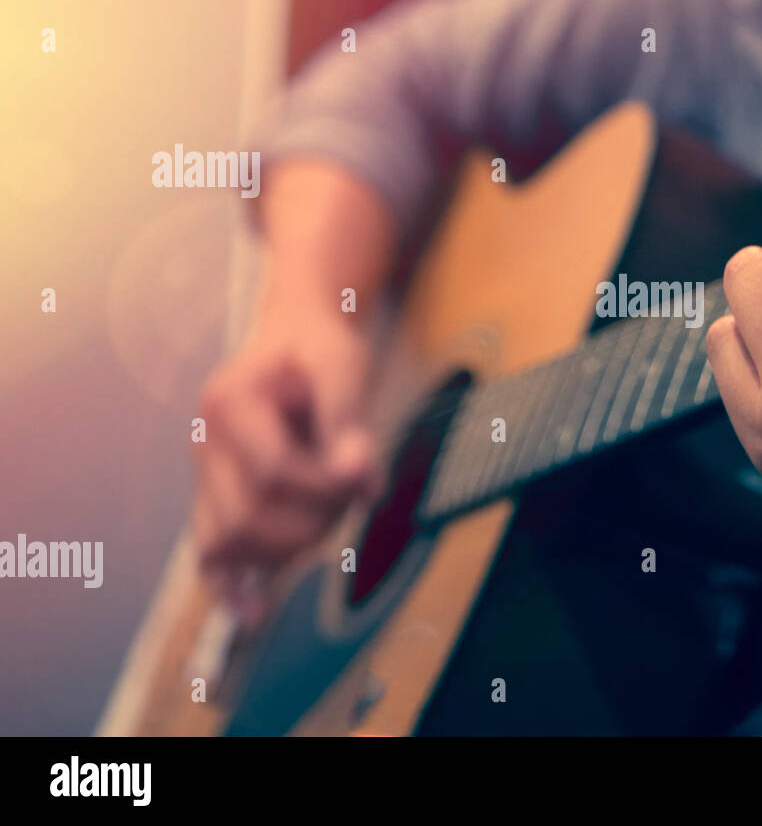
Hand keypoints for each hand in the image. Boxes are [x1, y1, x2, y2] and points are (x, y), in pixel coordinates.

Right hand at [192, 302, 379, 625]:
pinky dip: (230, 586)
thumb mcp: (343, 363)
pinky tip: (252, 614)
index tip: (366, 476)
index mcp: (227, 401)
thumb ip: (349, 419)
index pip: (272, 470)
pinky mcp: (215, 499)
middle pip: (250, 515)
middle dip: (315, 517)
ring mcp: (204, 475)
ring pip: (231, 543)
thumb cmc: (321, 349)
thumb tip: (363, 480)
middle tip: (355, 494)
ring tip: (332, 514)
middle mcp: (204, 442)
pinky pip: (209, 554)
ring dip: (292, 545)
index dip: (324, 486)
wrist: (296, 340)